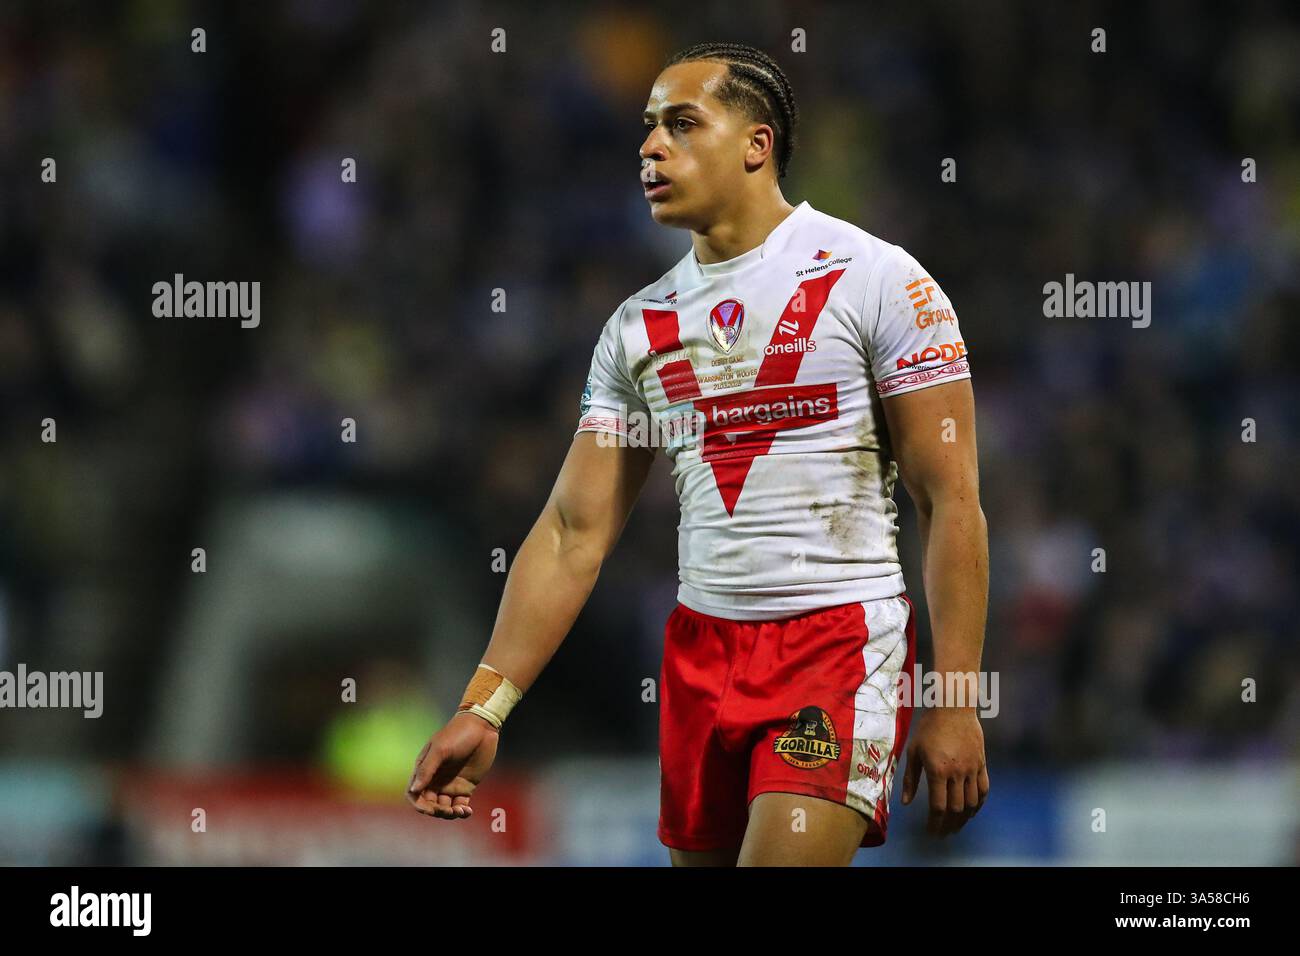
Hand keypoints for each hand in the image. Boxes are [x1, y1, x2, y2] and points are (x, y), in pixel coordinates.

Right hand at [406, 712, 498, 818]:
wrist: (482, 727)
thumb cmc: (457, 734)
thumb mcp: (440, 750)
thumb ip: (427, 770)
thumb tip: (414, 790)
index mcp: (424, 770)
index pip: (414, 794)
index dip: (419, 805)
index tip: (431, 809)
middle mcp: (435, 780)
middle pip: (429, 804)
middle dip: (437, 811)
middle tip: (449, 810)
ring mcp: (450, 784)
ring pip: (445, 808)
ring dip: (450, 814)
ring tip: (460, 811)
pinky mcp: (466, 787)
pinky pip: (460, 805)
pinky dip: (462, 812)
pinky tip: (467, 811)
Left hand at [899, 707, 988, 836]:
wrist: (953, 707)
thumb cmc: (929, 727)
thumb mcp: (914, 751)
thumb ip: (910, 779)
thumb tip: (906, 803)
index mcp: (938, 770)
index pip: (938, 806)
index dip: (935, 823)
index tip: (931, 832)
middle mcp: (957, 773)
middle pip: (956, 809)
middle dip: (949, 825)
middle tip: (943, 833)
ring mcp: (972, 769)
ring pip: (972, 803)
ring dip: (964, 819)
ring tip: (956, 826)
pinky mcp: (982, 764)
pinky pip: (984, 790)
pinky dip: (979, 804)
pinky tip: (972, 811)